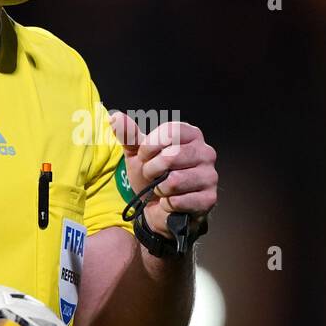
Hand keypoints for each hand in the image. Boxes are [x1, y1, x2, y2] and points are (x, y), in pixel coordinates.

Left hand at [108, 113, 217, 239]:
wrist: (159, 207)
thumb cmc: (153, 176)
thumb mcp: (138, 154)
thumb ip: (129, 136)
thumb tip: (115, 117)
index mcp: (191, 135)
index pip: (170, 131)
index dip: (150, 146)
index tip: (144, 156)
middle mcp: (206, 152)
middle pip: (172, 156)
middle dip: (152, 170)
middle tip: (152, 176)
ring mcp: (210, 176)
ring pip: (174, 181)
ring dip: (159, 189)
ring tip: (162, 189)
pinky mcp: (209, 199)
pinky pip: (178, 201)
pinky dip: (168, 204)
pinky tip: (171, 203)